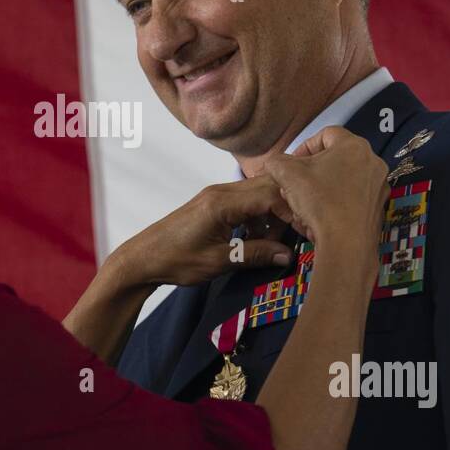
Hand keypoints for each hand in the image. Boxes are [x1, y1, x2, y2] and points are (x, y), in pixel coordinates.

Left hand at [109, 176, 296, 287]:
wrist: (143, 258)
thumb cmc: (175, 260)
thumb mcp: (218, 262)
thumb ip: (254, 255)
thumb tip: (287, 255)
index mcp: (222, 202)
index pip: (270, 194)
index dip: (292, 211)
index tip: (305, 231)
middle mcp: (221, 191)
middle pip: (268, 186)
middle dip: (286, 209)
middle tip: (292, 236)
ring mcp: (217, 195)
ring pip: (258, 193)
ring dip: (272, 215)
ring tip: (271, 243)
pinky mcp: (214, 203)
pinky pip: (246, 202)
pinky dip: (258, 217)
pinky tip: (255, 239)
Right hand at [262, 126, 387, 263]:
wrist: (346, 242)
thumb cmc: (319, 201)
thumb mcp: (287, 174)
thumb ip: (277, 161)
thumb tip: (275, 163)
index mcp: (354, 145)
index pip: (326, 134)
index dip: (304, 146)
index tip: (291, 163)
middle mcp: (373, 161)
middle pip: (336, 157)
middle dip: (313, 169)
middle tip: (296, 183)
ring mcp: (379, 185)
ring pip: (345, 178)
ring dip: (324, 185)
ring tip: (307, 202)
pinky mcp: (380, 207)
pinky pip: (354, 197)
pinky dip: (338, 201)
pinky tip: (323, 215)